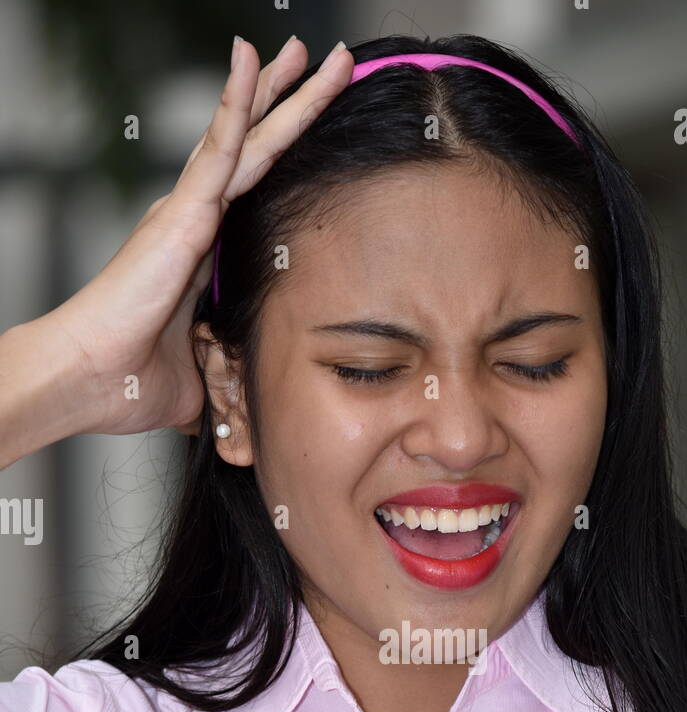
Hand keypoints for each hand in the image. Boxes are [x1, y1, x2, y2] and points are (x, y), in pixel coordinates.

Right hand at [44, 35, 353, 437]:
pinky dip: (237, 99)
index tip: (303, 126)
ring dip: (278, 92)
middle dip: (285, 105)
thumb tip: (238, 413)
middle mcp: (192, 222)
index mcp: (198, 254)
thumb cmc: (130, 380)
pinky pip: (219, 145)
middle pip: (252, 152)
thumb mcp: (199, 381)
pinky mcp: (183, 213)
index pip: (250, 192)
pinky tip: (253, 57)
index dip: (276, 156)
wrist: (93, 379)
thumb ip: (222, 380)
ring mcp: (187, 211)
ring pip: (245, 138)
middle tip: (322, 64)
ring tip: (311, 50)